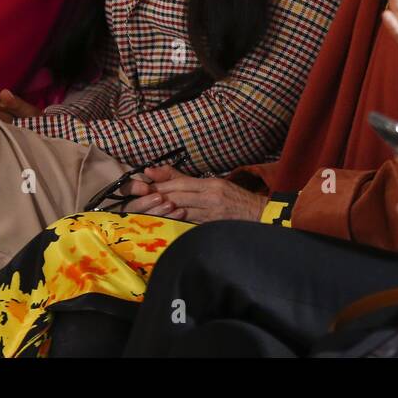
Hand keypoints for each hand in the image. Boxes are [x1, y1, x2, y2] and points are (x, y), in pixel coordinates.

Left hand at [128, 166, 265, 222]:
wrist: (260, 216)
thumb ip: (187, 179)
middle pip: (178, 195)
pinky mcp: (212, 227)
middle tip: (137, 196)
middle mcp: (211, 197)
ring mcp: (212, 214)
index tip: (143, 184)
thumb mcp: (216, 184)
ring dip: (161, 210)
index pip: (181, 182)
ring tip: (144, 210)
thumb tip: (159, 171)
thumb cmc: (237, 199)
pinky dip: (175, 222)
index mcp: (212, 184)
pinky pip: (190, 224)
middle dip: (156, 196)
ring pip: (181, 211)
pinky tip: (163, 223)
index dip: (160, 184)